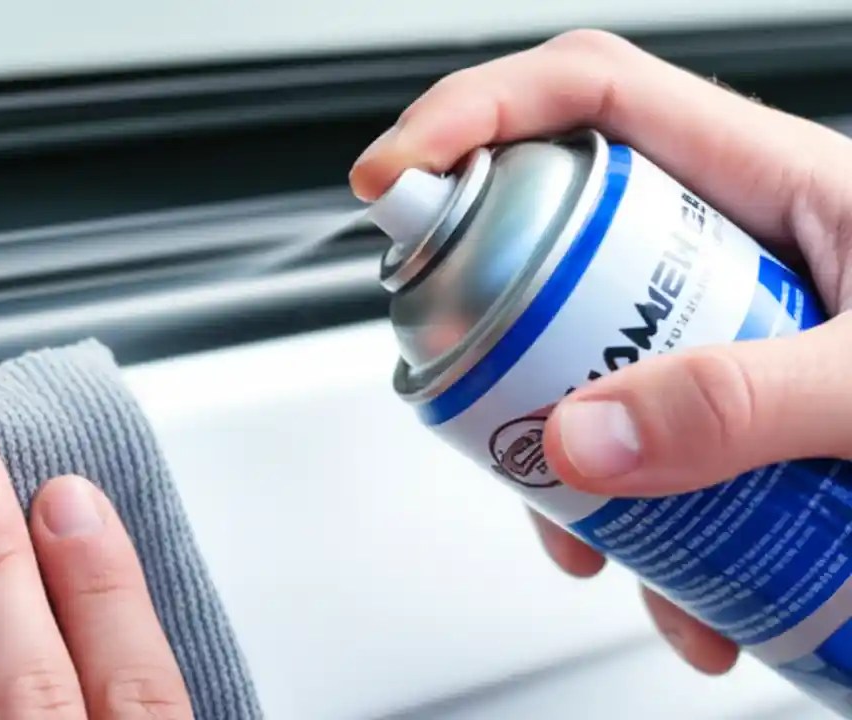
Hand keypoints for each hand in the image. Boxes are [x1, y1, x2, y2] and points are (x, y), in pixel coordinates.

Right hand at [351, 29, 851, 673]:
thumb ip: (748, 402)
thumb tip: (581, 437)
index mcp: (771, 178)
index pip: (588, 95)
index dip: (472, 115)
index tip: (394, 177)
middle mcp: (733, 241)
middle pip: (559, 239)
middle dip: (498, 331)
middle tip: (479, 403)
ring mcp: (730, 321)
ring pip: (590, 359)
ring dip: (569, 465)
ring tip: (600, 550)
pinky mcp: (743, 398)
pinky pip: (648, 439)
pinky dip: (638, 520)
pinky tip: (680, 586)